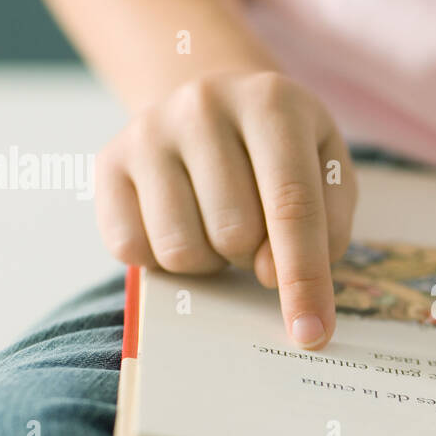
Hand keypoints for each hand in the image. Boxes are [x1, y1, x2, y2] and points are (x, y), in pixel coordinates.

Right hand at [96, 70, 355, 348]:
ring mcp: (149, 131)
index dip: (304, 277)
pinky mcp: (108, 162)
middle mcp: (204, 106)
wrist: (214, 107)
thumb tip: (275, 276)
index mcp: (273, 102)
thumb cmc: (281, 153)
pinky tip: (182, 225)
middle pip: (234, 232)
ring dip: (210, 260)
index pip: (292, 205)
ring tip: (219, 226)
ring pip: (180, 248)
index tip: (312, 334)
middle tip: (256, 235)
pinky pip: (131, 249)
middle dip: (253, 257)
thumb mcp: (327, 172)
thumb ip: (326, 225)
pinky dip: (163, 260)